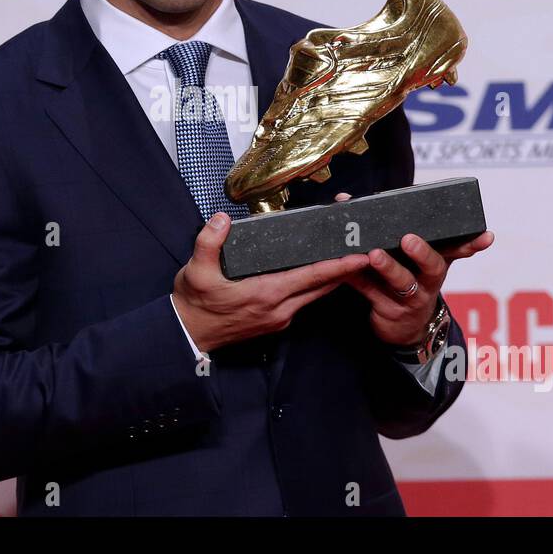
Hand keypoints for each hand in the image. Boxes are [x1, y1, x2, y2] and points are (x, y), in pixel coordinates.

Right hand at [172, 211, 370, 351]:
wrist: (189, 333)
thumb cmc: (195, 302)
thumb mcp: (196, 271)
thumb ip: (208, 243)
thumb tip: (221, 220)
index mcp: (266, 293)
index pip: (312, 277)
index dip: (339, 266)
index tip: (361, 255)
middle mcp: (280, 308)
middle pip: (322, 287)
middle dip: (345, 269)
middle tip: (364, 248)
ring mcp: (280, 317)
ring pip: (315, 295)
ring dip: (332, 278)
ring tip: (347, 257)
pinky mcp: (275, 321)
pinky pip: (303, 300)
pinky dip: (315, 285)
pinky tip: (317, 272)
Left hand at [332, 191, 493, 346]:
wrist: (402, 328)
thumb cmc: (406, 279)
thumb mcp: (414, 260)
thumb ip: (401, 232)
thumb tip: (353, 199)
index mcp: (437, 262)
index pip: (459, 249)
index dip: (473, 243)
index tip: (487, 235)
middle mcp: (428, 281)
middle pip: (432, 266)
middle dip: (422, 252)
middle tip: (409, 238)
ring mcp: (410, 298)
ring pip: (401, 282)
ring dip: (387, 267)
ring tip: (374, 255)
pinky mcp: (388, 311)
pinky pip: (371, 292)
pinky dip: (357, 278)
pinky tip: (345, 269)